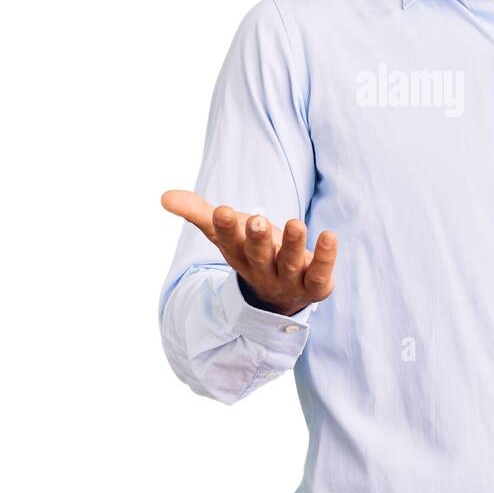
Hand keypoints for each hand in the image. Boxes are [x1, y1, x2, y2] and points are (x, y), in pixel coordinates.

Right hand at [160, 189, 336, 315]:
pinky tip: (328, 235)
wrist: (281, 296)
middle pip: (257, 254)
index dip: (225, 228)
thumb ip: (198, 212)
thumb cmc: (251, 252)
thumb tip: (164, 197)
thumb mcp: (225, 233)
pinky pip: (319, 272)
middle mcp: (262, 269)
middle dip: (256, 239)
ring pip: (289, 262)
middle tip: (255, 219)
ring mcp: (288, 279)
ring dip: (292, 243)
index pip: (228, 242)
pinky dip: (325, 256)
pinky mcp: (314, 284)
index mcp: (238, 254)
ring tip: (295, 223)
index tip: (222, 211)